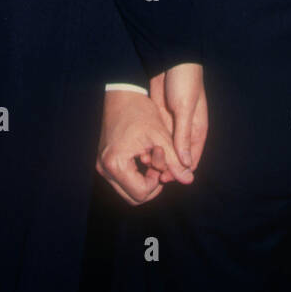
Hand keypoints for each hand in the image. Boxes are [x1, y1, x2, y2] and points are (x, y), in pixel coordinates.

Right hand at [96, 90, 193, 205]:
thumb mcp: (160, 136)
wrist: (122, 94)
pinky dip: (135, 175)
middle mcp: (104, 168)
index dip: (157, 183)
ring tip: (153, 158)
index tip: (162, 162)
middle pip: (133, 197)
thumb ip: (174, 161)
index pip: (141, 193)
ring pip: (127, 190)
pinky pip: (121, 180)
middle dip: (151, 186)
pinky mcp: (103, 161)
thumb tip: (189, 180)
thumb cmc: (140, 111)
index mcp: (115, 163)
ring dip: (143, 181)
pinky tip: (144, 156)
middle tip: (159, 165)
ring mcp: (101, 166)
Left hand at [149, 62, 207, 181]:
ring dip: (155, 157)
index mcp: (197, 130)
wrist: (171, 60)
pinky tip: (139, 152)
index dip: (180, 171)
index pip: (191, 159)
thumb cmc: (184, 82)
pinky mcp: (159, 119)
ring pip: (164, 150)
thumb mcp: (185, 108)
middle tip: (152, 173)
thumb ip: (183, 135)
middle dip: (165, 167)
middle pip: (176, 158)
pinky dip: (148, 146)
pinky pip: (154, 139)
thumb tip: (186, 164)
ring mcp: (171, 125)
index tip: (166, 178)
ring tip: (143, 162)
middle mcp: (185, 131)